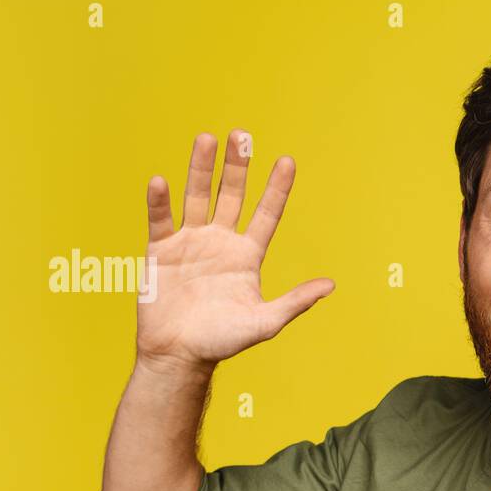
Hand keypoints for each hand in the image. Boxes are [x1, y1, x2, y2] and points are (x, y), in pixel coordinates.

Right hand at [134, 130, 334, 369]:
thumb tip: (330, 286)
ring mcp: (190, 243)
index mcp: (247, 255)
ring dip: (200, 169)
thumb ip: (295, 301)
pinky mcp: (160, 251)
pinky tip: (161, 182)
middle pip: (230, 195)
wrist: (179, 355)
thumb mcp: (265, 322)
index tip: (287, 160)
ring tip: (206, 139)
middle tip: (242, 134)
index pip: (266, 214)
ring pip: (196, 197)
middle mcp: (220, 242)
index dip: (276, 188)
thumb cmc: (223, 341)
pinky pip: (160, 220)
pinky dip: (159, 202)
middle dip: (237, 165)